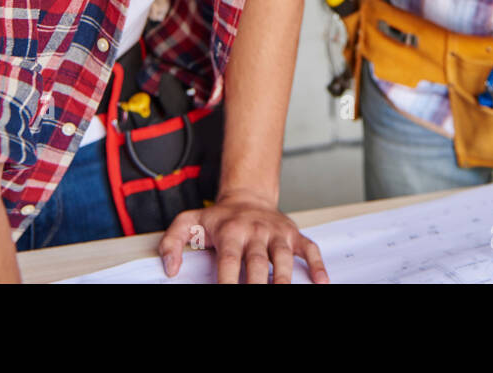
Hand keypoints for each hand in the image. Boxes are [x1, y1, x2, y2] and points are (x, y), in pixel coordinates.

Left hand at [159, 190, 329, 283]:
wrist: (248, 194)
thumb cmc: (220, 216)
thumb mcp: (189, 222)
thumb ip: (173, 242)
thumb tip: (171, 268)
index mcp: (231, 232)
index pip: (229, 262)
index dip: (227, 283)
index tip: (225, 294)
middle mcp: (255, 232)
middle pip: (258, 264)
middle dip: (257, 286)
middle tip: (256, 298)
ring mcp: (277, 234)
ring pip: (283, 259)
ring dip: (284, 280)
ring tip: (282, 294)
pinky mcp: (293, 235)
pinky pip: (309, 249)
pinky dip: (317, 265)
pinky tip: (321, 282)